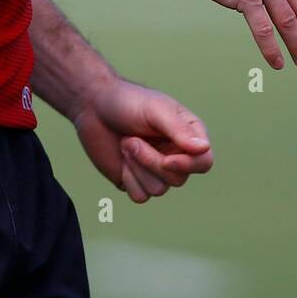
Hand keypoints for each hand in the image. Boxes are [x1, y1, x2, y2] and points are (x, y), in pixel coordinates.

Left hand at [72, 76, 212, 203]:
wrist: (92, 106)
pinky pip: (141, 196)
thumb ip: (179, 130)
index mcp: (187, 134)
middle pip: (178, 178)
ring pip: (159, 189)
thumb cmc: (127, 101)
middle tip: (131, 139)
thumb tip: (204, 148)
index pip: (203, 161)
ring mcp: (156, 170)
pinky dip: (129, 178)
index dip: (188, 166)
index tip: (167, 160)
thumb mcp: (155, 110)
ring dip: (137, 167)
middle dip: (151, 161)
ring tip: (126, 143)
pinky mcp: (136, 181)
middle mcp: (176, 154)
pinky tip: (121, 159)